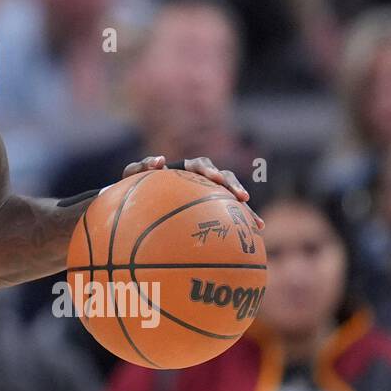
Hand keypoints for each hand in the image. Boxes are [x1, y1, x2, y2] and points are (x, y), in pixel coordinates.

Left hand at [122, 155, 263, 225]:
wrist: (139, 204)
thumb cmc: (136, 187)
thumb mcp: (131, 177)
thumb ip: (140, 166)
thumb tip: (161, 160)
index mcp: (184, 170)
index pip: (200, 165)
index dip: (209, 170)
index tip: (214, 179)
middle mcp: (201, 179)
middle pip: (222, 177)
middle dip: (232, 185)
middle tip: (239, 196)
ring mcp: (210, 192)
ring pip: (231, 195)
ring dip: (243, 204)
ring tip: (255, 221)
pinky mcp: (214, 208)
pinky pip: (232, 214)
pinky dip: (245, 219)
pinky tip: (259, 230)